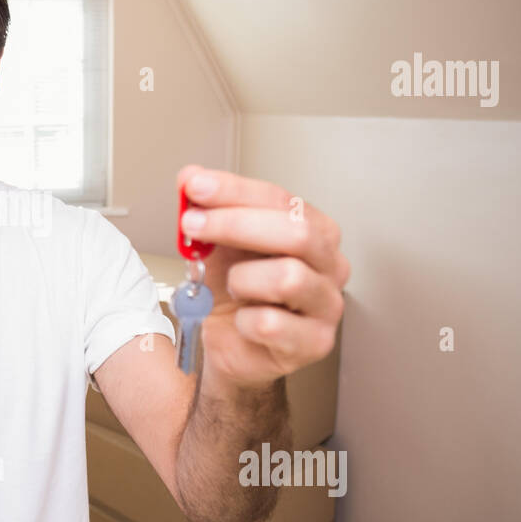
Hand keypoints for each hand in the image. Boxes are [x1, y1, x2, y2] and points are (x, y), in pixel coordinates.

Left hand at [176, 165, 349, 391]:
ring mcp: (328, 304)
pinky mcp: (315, 342)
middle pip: (296, 232)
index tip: (195, 186)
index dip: (235, 191)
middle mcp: (330, 263)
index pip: (281, 199)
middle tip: (194, 224)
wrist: (233, 345)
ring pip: (289, 277)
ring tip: (232, 288)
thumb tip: (190, 176)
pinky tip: (241, 320)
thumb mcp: (218, 245)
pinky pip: (272, 324)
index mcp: (314, 230)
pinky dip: (243, 320)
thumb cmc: (235, 293)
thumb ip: (207, 209)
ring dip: (242, 279)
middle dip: (236, 224)